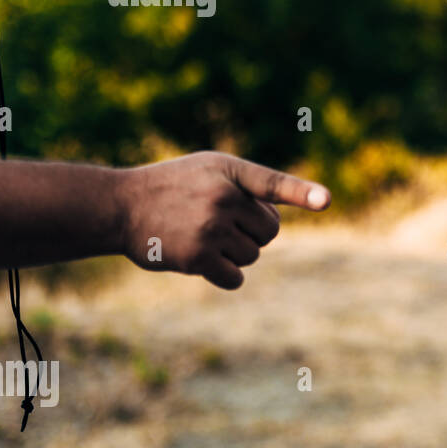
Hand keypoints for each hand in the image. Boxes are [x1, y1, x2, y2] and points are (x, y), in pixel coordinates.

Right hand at [116, 152, 330, 289]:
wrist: (120, 206)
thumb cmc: (173, 186)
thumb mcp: (210, 170)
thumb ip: (247, 185)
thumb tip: (278, 223)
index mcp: (230, 171)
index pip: (273, 184)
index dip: (302, 193)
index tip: (326, 201)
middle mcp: (222, 198)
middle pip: (270, 232)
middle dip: (253, 233)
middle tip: (222, 224)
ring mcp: (210, 228)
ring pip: (253, 255)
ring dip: (235, 254)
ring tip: (205, 236)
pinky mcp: (197, 257)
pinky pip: (235, 278)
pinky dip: (226, 275)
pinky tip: (205, 262)